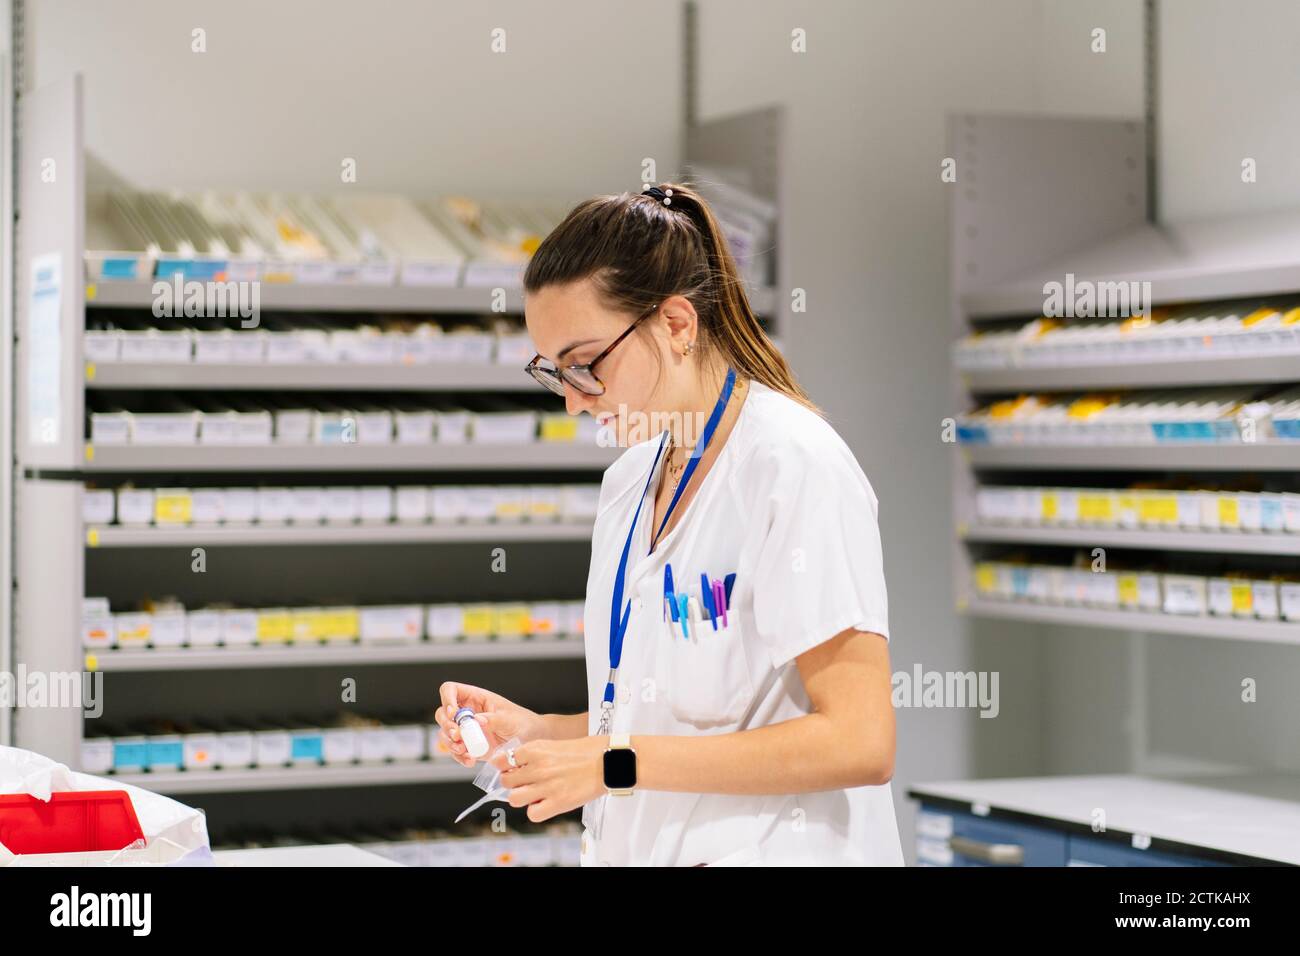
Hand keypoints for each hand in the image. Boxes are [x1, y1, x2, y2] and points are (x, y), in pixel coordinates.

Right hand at [434, 681, 544, 766]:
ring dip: (450, 743)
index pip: (451, 690)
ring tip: (464, 750)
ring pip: (445, 733)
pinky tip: (470, 760)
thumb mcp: (510, 719)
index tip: (454, 713)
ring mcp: (466, 730)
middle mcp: (468, 712)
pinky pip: (455, 750)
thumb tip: (477, 719)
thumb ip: (493, 719)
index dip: (447, 699)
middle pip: (442, 713)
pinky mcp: (469, 745)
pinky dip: (458, 756)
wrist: (530, 740)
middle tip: (457, 736)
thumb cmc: (522, 723)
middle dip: (446, 725)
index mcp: (476, 698)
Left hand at [489, 736, 607, 822]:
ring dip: (522, 798)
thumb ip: (536, 754)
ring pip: (514, 799)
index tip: (509, 769)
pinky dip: (537, 811)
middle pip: (506, 781)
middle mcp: (538, 767)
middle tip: (523, 783)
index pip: (503, 760)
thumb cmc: (588, 750)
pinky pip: (533, 814)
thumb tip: (520, 765)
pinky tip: (545, 804)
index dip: (504, 766)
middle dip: (513, 783)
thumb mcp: (555, 744)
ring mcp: (547, 786)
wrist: (610, 761)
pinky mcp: (558, 803)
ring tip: (533, 795)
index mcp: (537, 749)